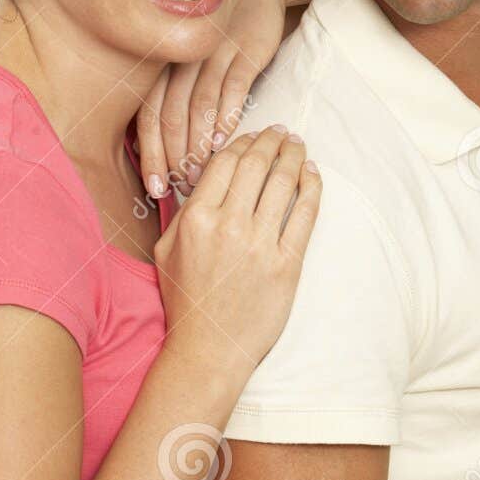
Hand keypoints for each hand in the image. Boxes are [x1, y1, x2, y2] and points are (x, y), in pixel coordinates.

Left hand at [135, 0, 326, 196]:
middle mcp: (183, 60)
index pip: (150, 116)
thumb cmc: (227, 29)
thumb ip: (185, 94)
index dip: (150, 154)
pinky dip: (225, 118)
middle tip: (174, 192)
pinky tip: (224, 143)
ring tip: (199, 177)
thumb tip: (177, 147)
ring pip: (196, 107)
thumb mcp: (199, 59)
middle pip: (168, 116)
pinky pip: (230, 88)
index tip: (154, 188)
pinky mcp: (242, 50)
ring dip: (197, 148)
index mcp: (167, 64)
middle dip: (169, 159)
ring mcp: (212, 54)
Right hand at [153, 126, 320, 375]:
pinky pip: (304, 215)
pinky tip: (313, 175)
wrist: (209, 347)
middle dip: (271, 141)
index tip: (254, 136)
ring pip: (283, 183)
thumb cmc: (187, 299)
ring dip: (294, 157)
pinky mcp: (286, 264)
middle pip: (256, 165)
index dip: (243, 143)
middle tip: (281, 132)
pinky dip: (312, 188)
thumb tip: (204, 176)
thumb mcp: (167, 250)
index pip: (225, 163)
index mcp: (196, 219)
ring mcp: (259, 246)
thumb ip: (184, 211)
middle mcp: (228, 226)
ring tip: (298, 146)